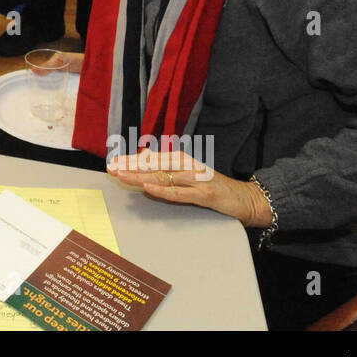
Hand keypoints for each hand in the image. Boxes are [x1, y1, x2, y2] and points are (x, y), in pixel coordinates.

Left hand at [107, 152, 272, 226]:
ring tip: (122, 175)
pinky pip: (180, 192)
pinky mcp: (205, 194)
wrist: (244, 198)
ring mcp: (197, 179)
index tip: (113, 162)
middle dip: (130, 166)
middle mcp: (188, 165)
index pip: (152, 158)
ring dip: (141, 176)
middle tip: (111, 167)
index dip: (131, 160)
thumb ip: (168, 170)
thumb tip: (144, 163)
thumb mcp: (188, 175)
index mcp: (182, 159)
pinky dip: (163, 190)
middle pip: (154, 165)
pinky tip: (149, 188)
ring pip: (163, 176)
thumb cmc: (213, 187)